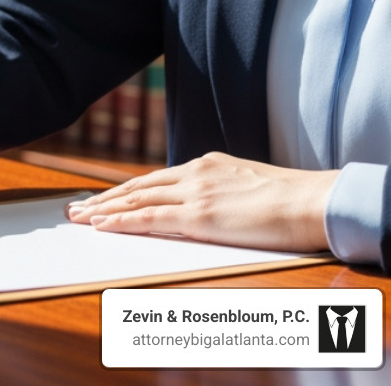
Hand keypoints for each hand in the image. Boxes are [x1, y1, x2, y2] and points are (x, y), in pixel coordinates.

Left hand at [65, 152, 339, 251]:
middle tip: (76, 207)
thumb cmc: (292, 200)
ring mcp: (195, 193)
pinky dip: (121, 221)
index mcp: (206, 166)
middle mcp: (194, 174)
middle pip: (137, 186)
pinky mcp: (199, 216)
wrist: (314, 201)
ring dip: (104, 209)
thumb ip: (223, 191)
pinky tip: (101, 225)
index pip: (155, 179)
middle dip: (104, 198)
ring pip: (136, 200)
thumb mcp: (248, 186)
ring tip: (79, 217)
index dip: (126, 190)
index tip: (103, 198)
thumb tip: (213, 205)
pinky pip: (150, 218)